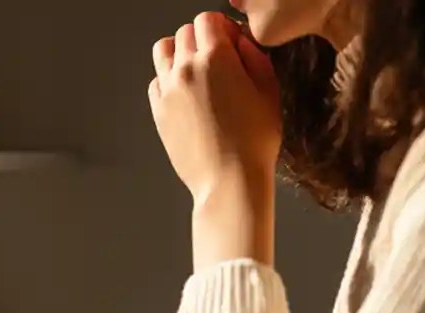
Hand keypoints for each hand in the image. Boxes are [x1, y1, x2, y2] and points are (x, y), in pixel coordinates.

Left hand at [150, 12, 280, 268]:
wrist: (229, 181)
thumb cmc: (255, 140)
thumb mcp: (268, 91)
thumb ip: (254, 57)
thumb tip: (239, 40)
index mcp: (215, 58)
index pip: (207, 20)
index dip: (221, 28)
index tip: (231, 43)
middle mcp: (186, 69)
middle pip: (185, 33)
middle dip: (202, 38)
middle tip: (218, 59)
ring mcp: (168, 90)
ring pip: (164, 51)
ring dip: (179, 53)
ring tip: (196, 71)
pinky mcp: (158, 111)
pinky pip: (156, 81)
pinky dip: (168, 79)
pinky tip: (186, 94)